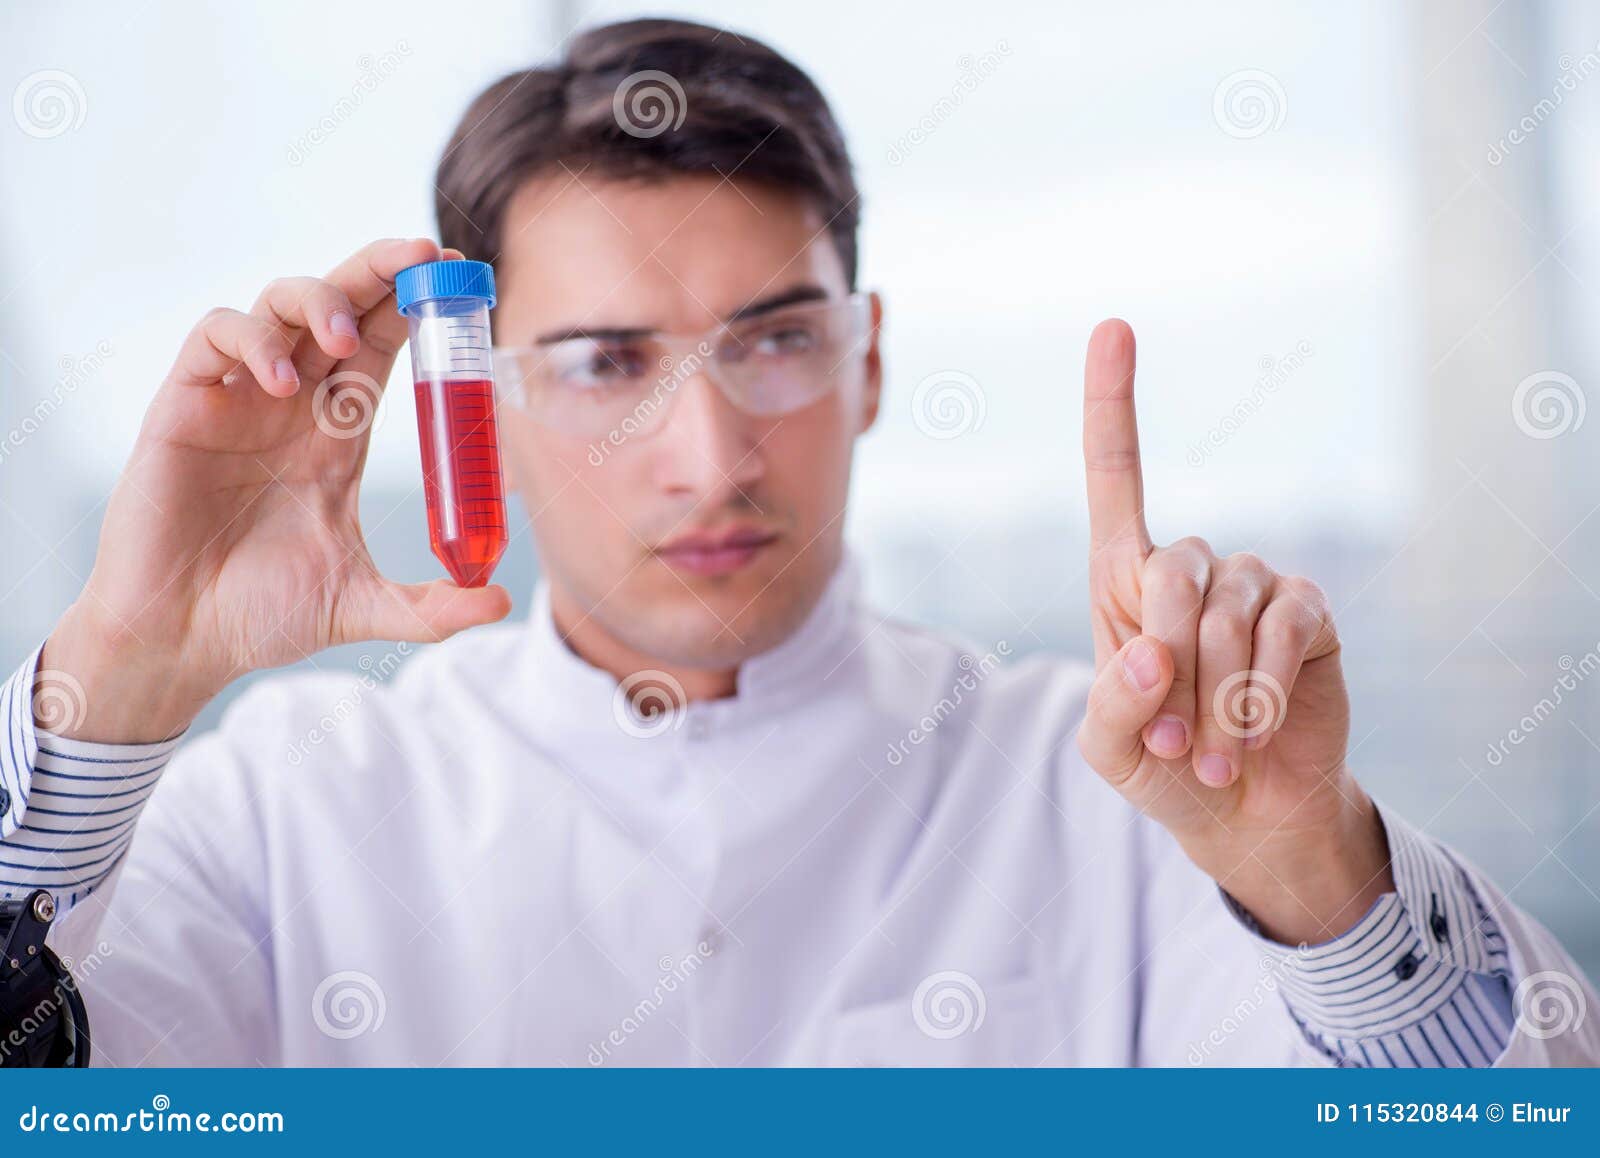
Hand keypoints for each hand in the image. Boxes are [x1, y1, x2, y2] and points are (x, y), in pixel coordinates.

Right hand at [40, 239, 511, 742]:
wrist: (180, 641)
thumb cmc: (261, 616)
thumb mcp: (363, 607)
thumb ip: (432, 607)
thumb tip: (501, 602)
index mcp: (337, 433)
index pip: (383, 345)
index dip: (416, 306)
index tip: (458, 276)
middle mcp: (292, 404)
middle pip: (339, 306)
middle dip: (378, 270)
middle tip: (421, 254)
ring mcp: (238, 400)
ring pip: (276, 305)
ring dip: (317, 299)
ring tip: (344, 332)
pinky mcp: (184, 406)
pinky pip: (214, 336)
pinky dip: (250, 340)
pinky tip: (280, 382)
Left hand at [1074, 319, 1390, 944]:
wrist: (1244, 814)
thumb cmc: (1165, 769)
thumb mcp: (1111, 750)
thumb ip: (1115, 704)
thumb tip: (1150, 646)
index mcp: (1124, 581)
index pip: (1116, 477)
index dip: (1112, 403)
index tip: (1114, 324)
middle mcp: (1190, 566)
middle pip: (1172, 568)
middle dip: (1171, 665)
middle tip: (1175, 740)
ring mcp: (1254, 584)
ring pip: (1229, 611)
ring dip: (1217, 696)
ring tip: (1213, 752)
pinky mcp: (1308, 614)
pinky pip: (1286, 630)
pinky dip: (1263, 693)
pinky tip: (1257, 733)